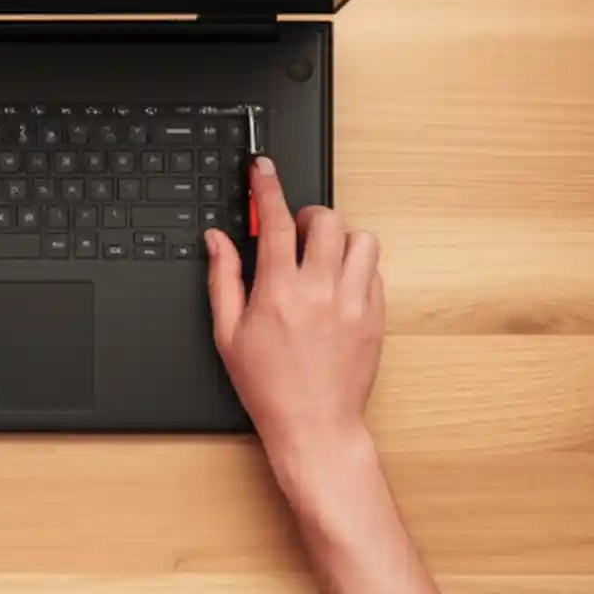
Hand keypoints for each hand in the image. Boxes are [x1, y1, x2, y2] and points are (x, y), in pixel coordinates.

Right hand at [204, 156, 383, 457]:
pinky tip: (338, 285)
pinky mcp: (376, 316)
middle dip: (308, 217)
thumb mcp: (228, 333)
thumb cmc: (268, 385)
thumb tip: (217, 240)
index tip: (263, 168)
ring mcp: (354, 302)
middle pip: (326, 221)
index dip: (268, 187)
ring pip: (361, 239)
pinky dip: (357, 267)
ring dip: (339, 238)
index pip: (277, 222)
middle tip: (294, 234)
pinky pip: (375, 271)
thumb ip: (222, 278)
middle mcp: (321, 291)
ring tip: (321, 258)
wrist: (314, 425)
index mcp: (279, 292)